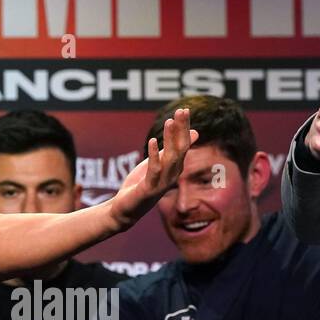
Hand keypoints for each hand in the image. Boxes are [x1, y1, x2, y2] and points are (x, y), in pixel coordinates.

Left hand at [110, 108, 197, 228]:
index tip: (184, 109)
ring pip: (170, 158)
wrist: (125, 210)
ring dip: (170, 139)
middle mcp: (173, 174)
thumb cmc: (141, 184)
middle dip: (181, 129)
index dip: (184, 127)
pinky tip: (152, 141)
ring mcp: (162, 182)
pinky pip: (154, 170)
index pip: (183, 144)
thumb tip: (194, 132)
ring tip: (169, 122)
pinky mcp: (149, 189)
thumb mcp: (158, 162)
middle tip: (181, 111)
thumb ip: (172, 148)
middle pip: (181, 149)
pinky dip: (154, 155)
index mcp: (175, 167)